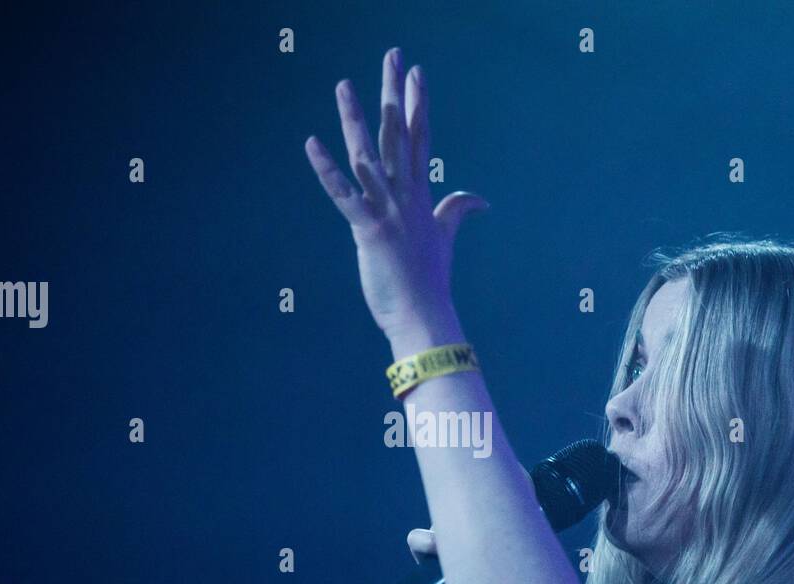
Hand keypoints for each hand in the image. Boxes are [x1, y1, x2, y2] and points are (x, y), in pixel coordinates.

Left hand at [304, 47, 488, 344]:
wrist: (424, 317)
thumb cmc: (430, 283)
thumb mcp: (445, 239)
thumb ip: (457, 211)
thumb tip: (481, 199)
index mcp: (420, 197)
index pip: (419, 140)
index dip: (417, 105)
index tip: (417, 73)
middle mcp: (405, 197)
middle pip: (398, 135)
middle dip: (395, 94)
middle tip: (394, 56)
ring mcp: (388, 212)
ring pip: (369, 157)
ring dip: (356, 120)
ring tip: (343, 85)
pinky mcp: (370, 232)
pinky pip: (345, 195)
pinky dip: (328, 171)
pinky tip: (312, 144)